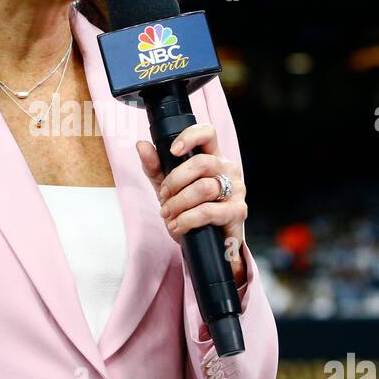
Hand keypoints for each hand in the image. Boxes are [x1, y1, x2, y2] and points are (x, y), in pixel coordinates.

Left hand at [136, 124, 247, 286]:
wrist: (207, 244)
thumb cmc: (191, 210)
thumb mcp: (167, 187)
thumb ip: (155, 166)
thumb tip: (142, 145)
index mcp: (213, 157)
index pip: (208, 133)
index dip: (190, 137)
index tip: (172, 150)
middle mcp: (227, 170)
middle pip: (202, 162)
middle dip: (175, 181)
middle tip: (163, 197)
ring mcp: (236, 190)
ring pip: (203, 188)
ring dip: (178, 203)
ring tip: (168, 214)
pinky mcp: (237, 211)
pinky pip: (208, 211)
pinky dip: (187, 219)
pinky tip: (178, 226)